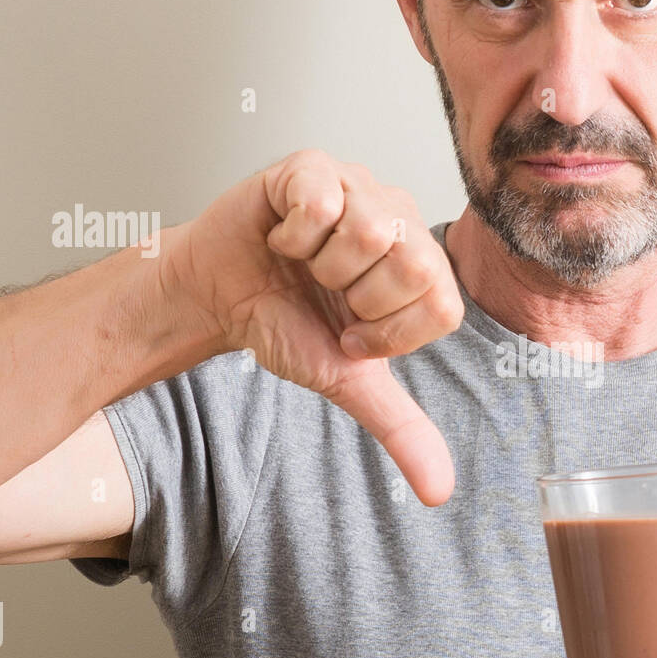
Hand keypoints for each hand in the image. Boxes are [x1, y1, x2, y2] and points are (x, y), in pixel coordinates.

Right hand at [170, 149, 464, 505]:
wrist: (216, 296)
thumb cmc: (285, 323)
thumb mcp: (345, 379)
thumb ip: (400, 426)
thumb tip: (438, 491)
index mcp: (424, 267)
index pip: (440, 305)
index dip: (387, 332)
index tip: (351, 331)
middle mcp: (402, 218)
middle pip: (410, 264)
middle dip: (353, 297)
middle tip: (325, 294)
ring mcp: (361, 184)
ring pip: (368, 232)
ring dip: (319, 265)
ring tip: (303, 264)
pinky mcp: (314, 166)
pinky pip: (322, 201)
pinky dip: (292, 234)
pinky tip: (283, 237)